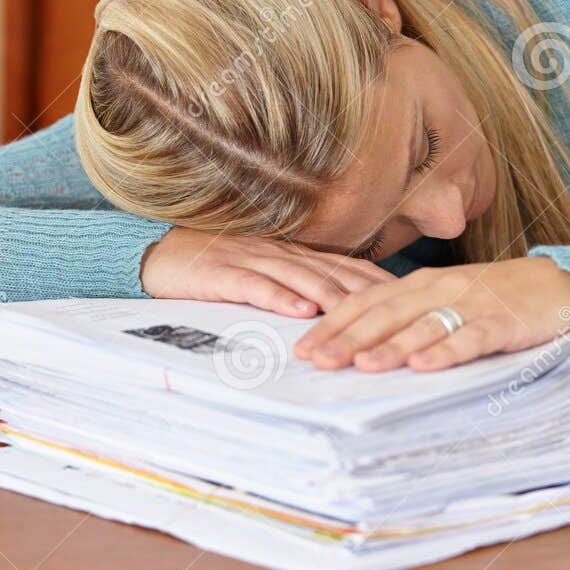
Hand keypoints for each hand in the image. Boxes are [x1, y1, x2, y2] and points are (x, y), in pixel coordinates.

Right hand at [141, 227, 394, 317]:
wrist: (157, 252)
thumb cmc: (213, 267)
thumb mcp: (263, 272)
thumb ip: (298, 283)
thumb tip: (339, 307)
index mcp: (293, 254)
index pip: (347, 266)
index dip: (379, 281)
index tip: (413, 297)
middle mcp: (280, 253)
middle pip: (333, 271)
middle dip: (368, 293)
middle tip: (400, 313)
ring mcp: (251, 260)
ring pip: (301, 278)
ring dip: (332, 298)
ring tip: (360, 317)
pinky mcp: (221, 273)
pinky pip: (254, 285)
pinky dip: (278, 298)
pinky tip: (299, 313)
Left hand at [293, 257, 569, 372]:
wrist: (557, 285)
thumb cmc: (492, 298)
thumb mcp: (443, 299)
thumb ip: (406, 314)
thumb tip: (356, 343)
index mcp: (420, 284)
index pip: (366, 301)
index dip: (333, 323)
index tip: (302, 348)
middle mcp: (439, 289)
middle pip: (386, 314)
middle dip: (348, 338)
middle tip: (317, 360)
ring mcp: (471, 304)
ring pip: (423, 326)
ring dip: (391, 346)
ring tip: (362, 366)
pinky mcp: (502, 323)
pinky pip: (470, 338)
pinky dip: (446, 352)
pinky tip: (424, 367)